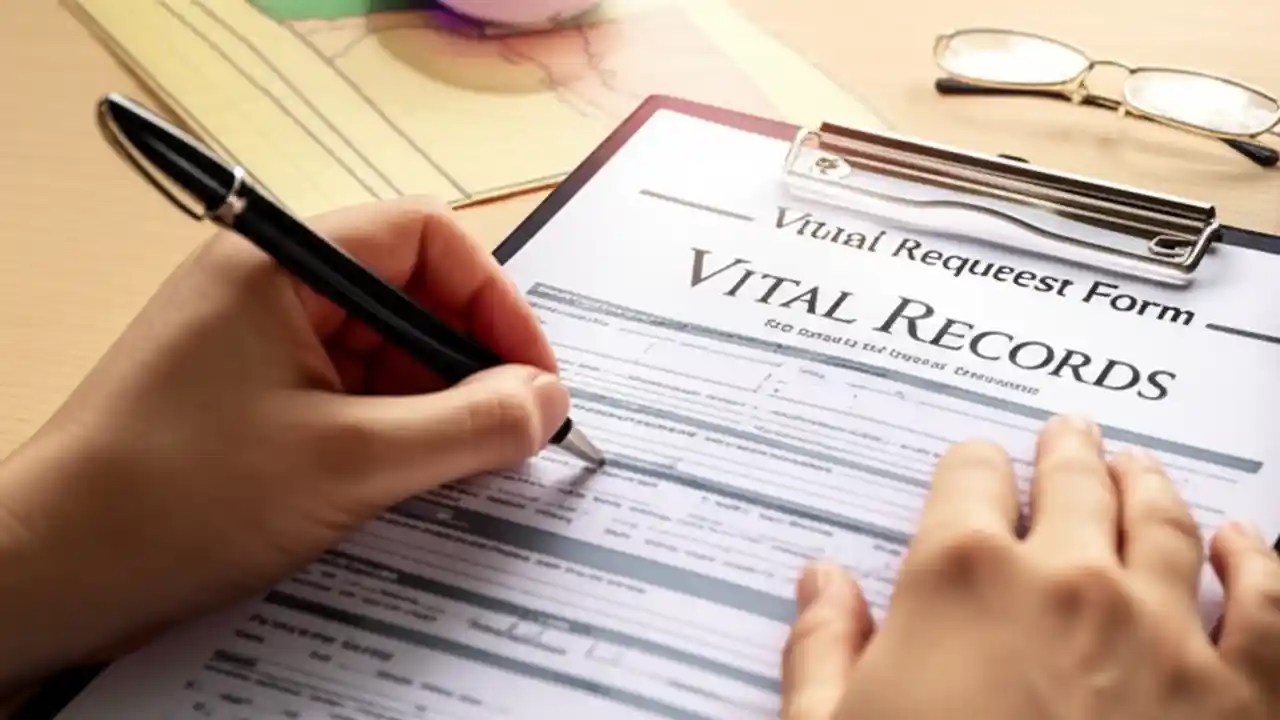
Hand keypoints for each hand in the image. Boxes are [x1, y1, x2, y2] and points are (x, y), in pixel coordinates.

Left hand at [0, 197, 570, 687]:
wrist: (50, 575)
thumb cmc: (181, 500)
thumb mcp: (351, 463)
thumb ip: (467, 427)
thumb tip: (549, 401)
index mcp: (282, 262)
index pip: (425, 238)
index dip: (493, 301)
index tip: (535, 376)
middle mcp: (269, 284)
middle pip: (406, 294)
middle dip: (468, 361)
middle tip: (510, 433)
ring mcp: (254, 339)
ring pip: (379, 349)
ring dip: (431, 402)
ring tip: (462, 467)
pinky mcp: (248, 392)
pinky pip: (346, 389)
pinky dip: (390, 427)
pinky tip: (410, 477)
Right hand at [782, 415, 1279, 718]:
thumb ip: (821, 651)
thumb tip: (820, 585)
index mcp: (961, 579)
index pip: (967, 479)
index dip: (970, 467)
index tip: (974, 469)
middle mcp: (1068, 582)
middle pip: (1072, 481)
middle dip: (1065, 453)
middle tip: (1068, 435)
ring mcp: (1165, 634)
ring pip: (1165, 521)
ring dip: (1150, 484)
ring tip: (1139, 466)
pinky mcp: (1244, 698)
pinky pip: (1268, 605)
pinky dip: (1259, 562)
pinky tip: (1245, 540)